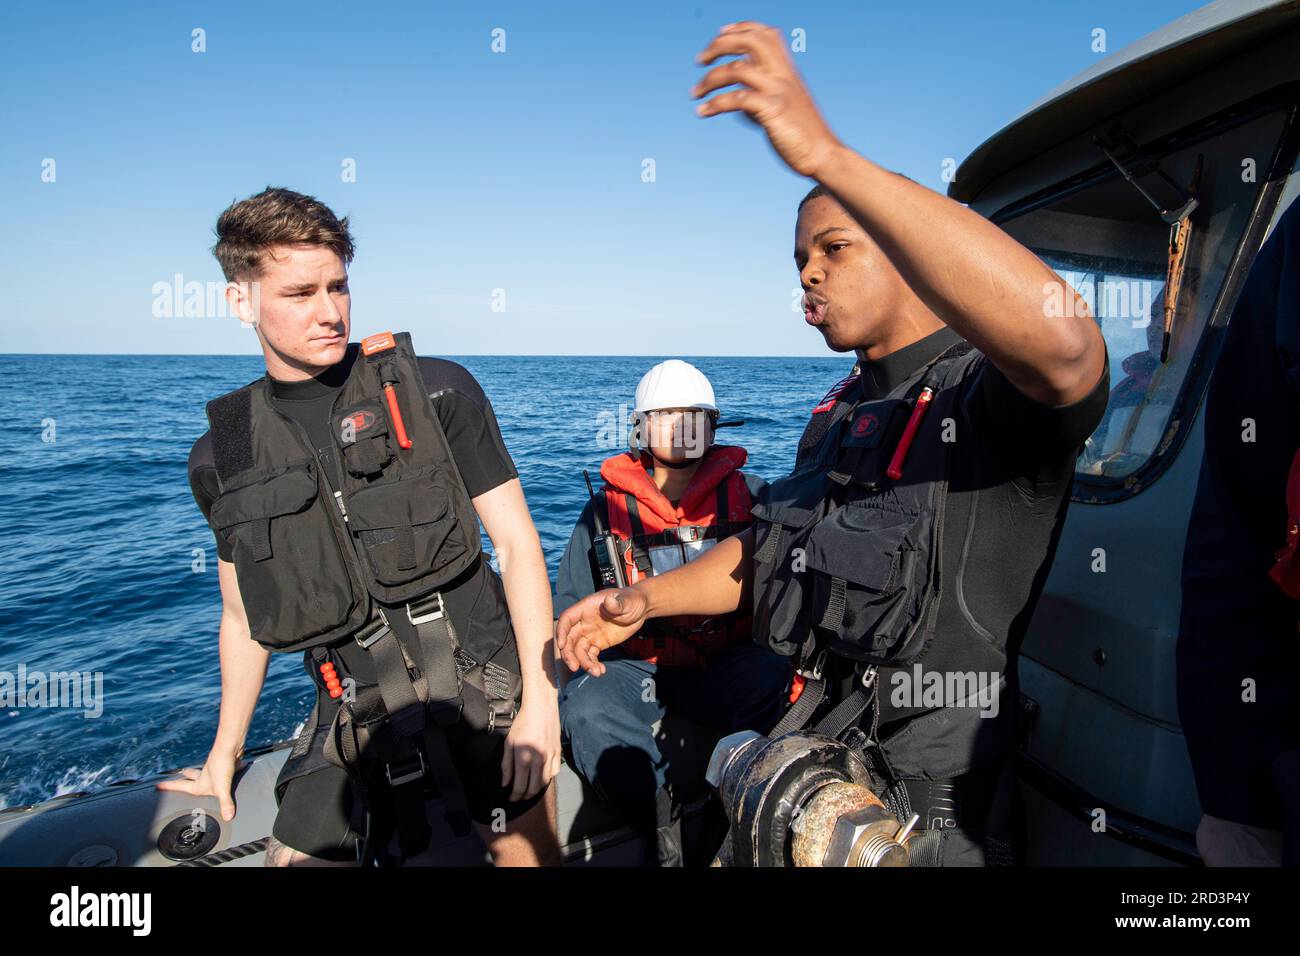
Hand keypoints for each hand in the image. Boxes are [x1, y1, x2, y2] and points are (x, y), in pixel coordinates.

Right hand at [155, 746, 240, 821]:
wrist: (231, 747)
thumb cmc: (222, 766)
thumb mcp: (222, 788)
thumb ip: (225, 803)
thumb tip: (228, 817)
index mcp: (199, 784)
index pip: (181, 786)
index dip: (169, 786)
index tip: (158, 785)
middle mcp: (205, 776)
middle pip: (191, 775)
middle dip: (185, 776)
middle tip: (180, 774)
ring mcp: (214, 769)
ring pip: (205, 770)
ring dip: (203, 772)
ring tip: (203, 774)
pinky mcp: (225, 764)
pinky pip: (225, 767)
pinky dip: (227, 768)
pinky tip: (235, 768)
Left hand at [501, 697, 560, 801]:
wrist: (541, 708)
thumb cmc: (522, 723)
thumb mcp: (509, 742)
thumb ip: (506, 765)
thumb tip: (505, 783)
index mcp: (523, 757)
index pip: (519, 786)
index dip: (515, 796)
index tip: (512, 799)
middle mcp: (538, 760)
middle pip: (533, 788)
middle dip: (525, 796)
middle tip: (519, 796)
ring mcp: (550, 757)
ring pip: (544, 782)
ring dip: (536, 789)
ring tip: (529, 789)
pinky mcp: (557, 753)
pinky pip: (554, 772)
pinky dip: (547, 778)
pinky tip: (541, 776)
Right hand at [554, 587, 649, 676]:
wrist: (641, 610)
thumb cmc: (632, 600)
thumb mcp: (627, 600)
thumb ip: (618, 603)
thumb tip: (609, 601)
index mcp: (586, 608)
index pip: (567, 619)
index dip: (561, 631)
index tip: (561, 645)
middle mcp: (584, 622)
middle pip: (569, 639)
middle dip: (568, 654)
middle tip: (574, 667)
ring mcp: (590, 634)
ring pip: (579, 651)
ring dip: (583, 663)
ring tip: (596, 672)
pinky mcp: (598, 644)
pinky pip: (591, 656)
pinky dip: (593, 664)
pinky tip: (600, 671)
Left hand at [692, 21, 842, 178]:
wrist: (823, 154)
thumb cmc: (801, 134)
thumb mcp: (782, 107)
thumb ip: (760, 97)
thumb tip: (737, 101)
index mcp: (787, 70)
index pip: (764, 34)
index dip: (740, 28)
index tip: (720, 33)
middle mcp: (783, 75)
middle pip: (750, 41)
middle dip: (719, 44)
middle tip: (699, 60)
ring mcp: (779, 91)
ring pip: (738, 69)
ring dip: (710, 79)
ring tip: (695, 93)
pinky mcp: (774, 110)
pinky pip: (738, 99)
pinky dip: (716, 103)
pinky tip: (704, 112)